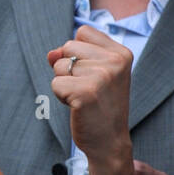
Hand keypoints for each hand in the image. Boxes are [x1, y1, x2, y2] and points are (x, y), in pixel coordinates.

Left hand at [48, 26, 132, 165]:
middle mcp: (115, 61)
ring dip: (64, 84)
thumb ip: (73, 56)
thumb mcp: (94, 75)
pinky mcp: (86, 92)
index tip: (92, 73)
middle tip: (87, 90)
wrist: (109, 142)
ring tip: (83, 98)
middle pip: (68, 46)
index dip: (77, 52)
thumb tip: (51, 53)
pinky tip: (78, 107)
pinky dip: (60, 96)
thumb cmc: (100, 107)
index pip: (83, 32)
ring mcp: (102, 76)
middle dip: (68, 69)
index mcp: (122, 53)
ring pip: (59, 65)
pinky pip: (55, 83)